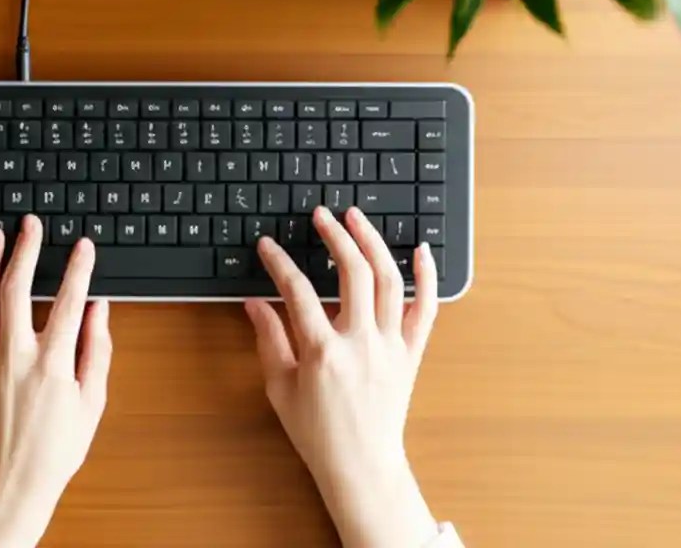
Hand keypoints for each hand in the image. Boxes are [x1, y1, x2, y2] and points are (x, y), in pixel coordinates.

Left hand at [0, 215, 111, 547]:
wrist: (12, 485)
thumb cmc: (55, 450)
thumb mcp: (93, 403)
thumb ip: (97, 351)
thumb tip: (98, 310)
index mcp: (52, 364)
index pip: (68, 301)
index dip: (77, 267)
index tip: (83, 245)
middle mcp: (14, 357)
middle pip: (17, 288)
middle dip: (26, 249)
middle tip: (31, 225)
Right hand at [245, 206, 441, 547]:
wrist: (361, 465)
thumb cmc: (317, 433)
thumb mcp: (279, 388)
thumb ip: (268, 340)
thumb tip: (254, 303)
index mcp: (322, 353)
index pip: (297, 291)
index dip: (279, 262)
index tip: (268, 245)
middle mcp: (360, 343)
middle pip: (351, 272)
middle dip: (335, 236)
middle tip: (321, 216)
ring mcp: (390, 346)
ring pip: (388, 280)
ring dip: (373, 242)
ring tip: (357, 218)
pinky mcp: (410, 353)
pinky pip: (425, 309)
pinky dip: (426, 277)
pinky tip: (420, 249)